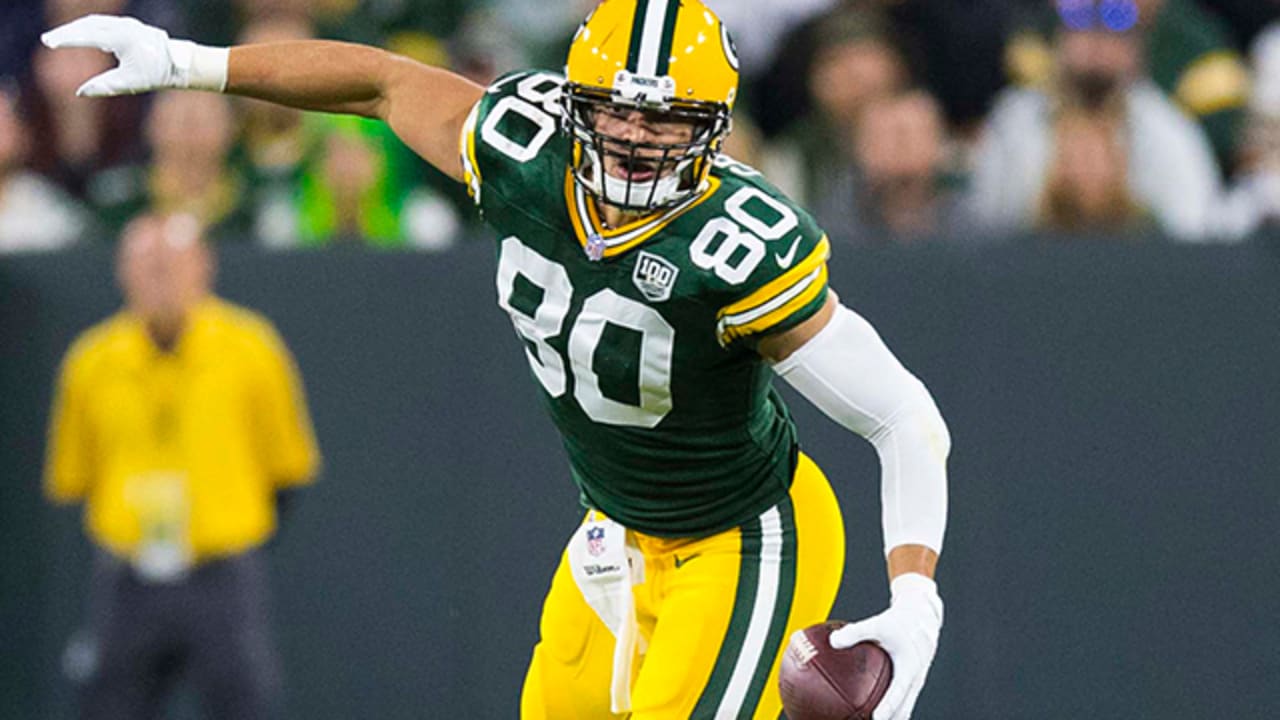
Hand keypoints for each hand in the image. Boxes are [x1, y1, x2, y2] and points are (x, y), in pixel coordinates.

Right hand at [41, 14, 225, 96]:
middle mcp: (124, 27)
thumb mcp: (130, 83)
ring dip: (76, 28)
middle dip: (67, 32)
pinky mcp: (129, 24)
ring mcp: (127, 23)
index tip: (50, 43)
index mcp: (123, 39)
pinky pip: (103, 22)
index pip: (89, 36)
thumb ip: (104, 86)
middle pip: (87, 24)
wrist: (179, 63)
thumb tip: (80, 93)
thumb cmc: (156, 74)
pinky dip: (87, 27)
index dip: (68, 39)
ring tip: (59, 38)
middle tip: (48, 41)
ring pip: (94, 21)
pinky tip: (78, 34)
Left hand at [829, 573, 941, 719]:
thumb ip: (856, 632)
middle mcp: (914, 681)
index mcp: (909, 668)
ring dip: (889, 719)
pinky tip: (865, 715)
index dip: (887, 708)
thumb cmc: (900, 621)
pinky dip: (886, 711)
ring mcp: (913, 685)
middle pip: (902, 711)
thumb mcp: (879, 624)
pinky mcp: (909, 684)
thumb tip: (833, 641)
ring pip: (902, 711)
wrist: (923, 617)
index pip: (898, 693)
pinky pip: (898, 703)